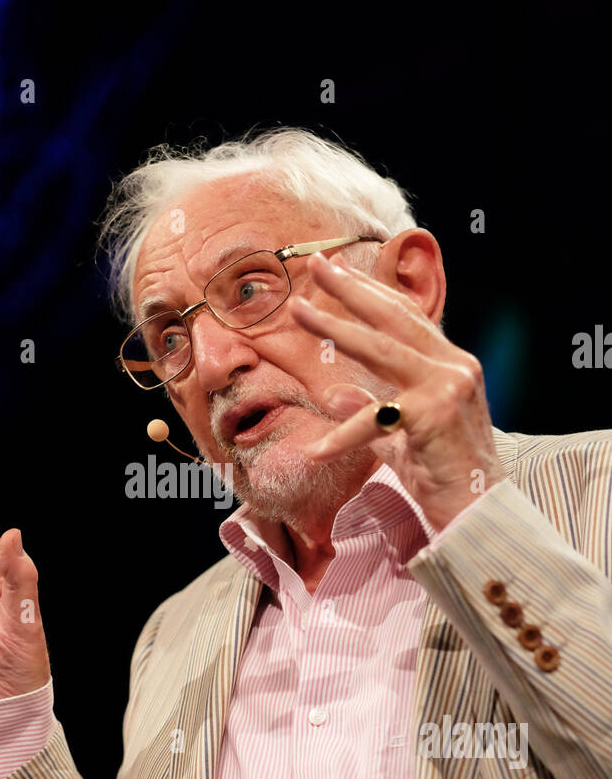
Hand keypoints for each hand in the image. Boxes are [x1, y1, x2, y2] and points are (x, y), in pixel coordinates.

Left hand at [289, 252, 505, 532]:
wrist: (478, 515)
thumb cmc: (442, 477)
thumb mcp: (400, 439)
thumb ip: (371, 413)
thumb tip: (332, 394)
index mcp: (451, 365)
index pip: (406, 317)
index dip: (371, 290)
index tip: (338, 270)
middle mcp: (455, 366)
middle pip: (394, 318)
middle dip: (351, 289)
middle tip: (315, 264)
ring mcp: (448, 386)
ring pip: (381, 349)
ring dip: (335, 328)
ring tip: (299, 313)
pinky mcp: (435, 415)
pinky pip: (376, 420)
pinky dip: (342, 436)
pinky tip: (314, 452)